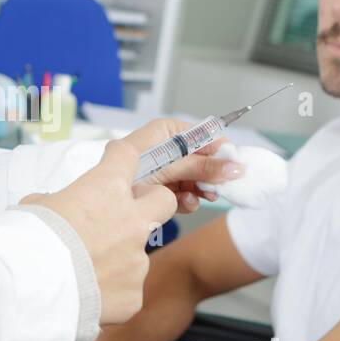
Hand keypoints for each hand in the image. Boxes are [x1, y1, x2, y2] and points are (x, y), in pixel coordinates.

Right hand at [21, 139, 174, 325]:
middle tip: (127, 214)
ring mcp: (137, 260)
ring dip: (119, 257)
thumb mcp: (34, 208)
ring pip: (139, 253)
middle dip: (151, 204)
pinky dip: (110, 291)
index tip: (116, 159)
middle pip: (164, 200)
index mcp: (106, 189)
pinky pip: (127, 288)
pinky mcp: (134, 294)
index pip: (127, 155)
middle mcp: (131, 220)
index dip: (121, 156)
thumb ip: (55, 203)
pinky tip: (87, 294)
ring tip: (84, 270)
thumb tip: (54, 207)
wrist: (30, 290)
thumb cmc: (29, 242)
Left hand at [122, 118, 244, 213]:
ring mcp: (160, 172)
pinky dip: (187, 199)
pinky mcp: (157, 192)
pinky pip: (180, 193)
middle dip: (210, 170)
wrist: (103, 207)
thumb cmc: (129, 174)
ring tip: (208, 194)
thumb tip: (235, 167)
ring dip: (201, 187)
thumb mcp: (170, 167)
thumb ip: (203, 167)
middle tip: (226, 181)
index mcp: (161, 133)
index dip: (215, 144)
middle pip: (195, 158)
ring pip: (190, 178)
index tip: (233, 156)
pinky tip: (188, 203)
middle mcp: (161, 150)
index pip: (195, 133)